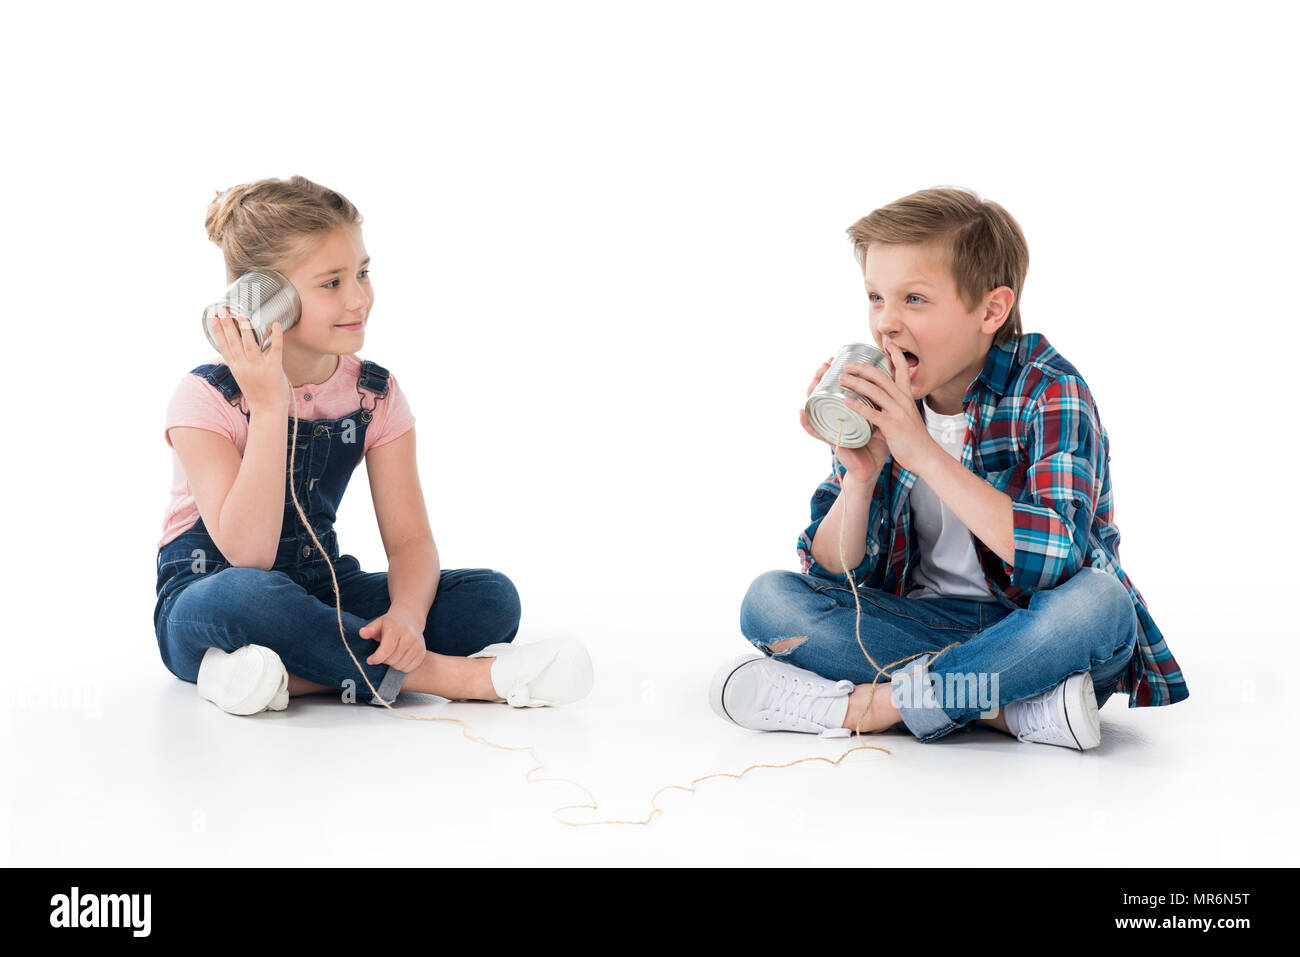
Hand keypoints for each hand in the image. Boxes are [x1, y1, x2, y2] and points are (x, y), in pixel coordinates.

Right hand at [208, 307, 290, 411]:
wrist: (268, 410)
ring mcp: (258, 367)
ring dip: (246, 329)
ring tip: (242, 315)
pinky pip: (275, 349)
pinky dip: (275, 336)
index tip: (213, 317)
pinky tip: (275, 324)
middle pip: (233, 342)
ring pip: (250, 344)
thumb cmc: (257, 393)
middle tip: (223, 309)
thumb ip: (240, 361)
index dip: (218, 330)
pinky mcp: (274, 369)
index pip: (223, 345)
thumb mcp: (243, 376)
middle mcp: (244, 366)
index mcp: (235, 367)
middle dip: (227, 324)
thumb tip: (239, 346)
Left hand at [360, 609, 427, 673]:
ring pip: (400, 665)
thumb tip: (362, 633)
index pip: (386, 650)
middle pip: (392, 660)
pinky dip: (401, 666)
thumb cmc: (390, 624)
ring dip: (392, 664)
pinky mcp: (421, 652)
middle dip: (383, 660)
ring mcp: (417, 644)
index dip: (376, 658)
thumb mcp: (378, 623)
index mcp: (396, 628)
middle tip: (382, 654)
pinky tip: (399, 658)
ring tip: (390, 655)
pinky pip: (409, 668)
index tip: (370, 660)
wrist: (410, 619)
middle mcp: (409, 636)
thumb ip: (369, 630)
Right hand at [799, 356, 890, 482]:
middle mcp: (836, 417)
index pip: (834, 388)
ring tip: (814, 379)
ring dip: (811, 392)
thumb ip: (884, 403)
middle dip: (820, 376)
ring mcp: (831, 427)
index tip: (836, 359)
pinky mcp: (831, 440)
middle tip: (826, 364)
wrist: (874, 468)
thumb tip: (895, 381)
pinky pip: (815, 431)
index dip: (832, 373)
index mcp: (846, 411)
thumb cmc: (876, 444)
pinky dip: (806, 423)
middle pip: (822, 392)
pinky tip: (802, 412)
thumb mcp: (880, 418)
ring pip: (815, 407)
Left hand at [837, 339, 937, 474]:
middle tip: (847, 364)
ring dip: (856, 383)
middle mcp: (903, 400)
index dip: (895, 354)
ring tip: (841, 378)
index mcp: (906, 396)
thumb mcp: (905, 417)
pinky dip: (858, 406)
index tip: (887, 342)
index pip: (902, 369)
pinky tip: (846, 402)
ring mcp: (898, 412)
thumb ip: (891, 410)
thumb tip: (876, 410)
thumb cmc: (914, 438)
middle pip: (881, 377)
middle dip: (863, 368)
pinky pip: (872, 413)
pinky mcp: (892, 426)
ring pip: (875, 391)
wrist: (926, 456)